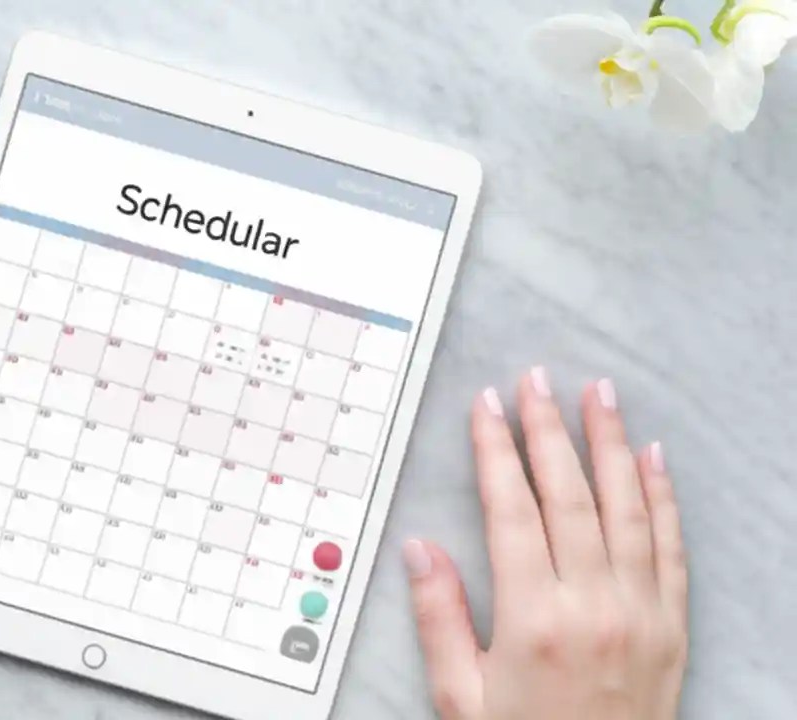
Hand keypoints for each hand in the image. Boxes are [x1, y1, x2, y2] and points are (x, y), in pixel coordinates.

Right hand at [405, 368, 687, 719]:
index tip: (489, 406)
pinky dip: (664, 497)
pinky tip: (652, 458)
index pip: (512, 509)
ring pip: (627, 507)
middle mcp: (594, 605)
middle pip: (570, 495)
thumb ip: (439, 617)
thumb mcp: (461, 696)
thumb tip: (419, 548)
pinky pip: (671, 546)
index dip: (497, 451)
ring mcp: (641, 612)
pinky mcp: (673, 625)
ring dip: (611, 444)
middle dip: (550, 429)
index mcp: (534, 618)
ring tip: (598, 394)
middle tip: (537, 379)